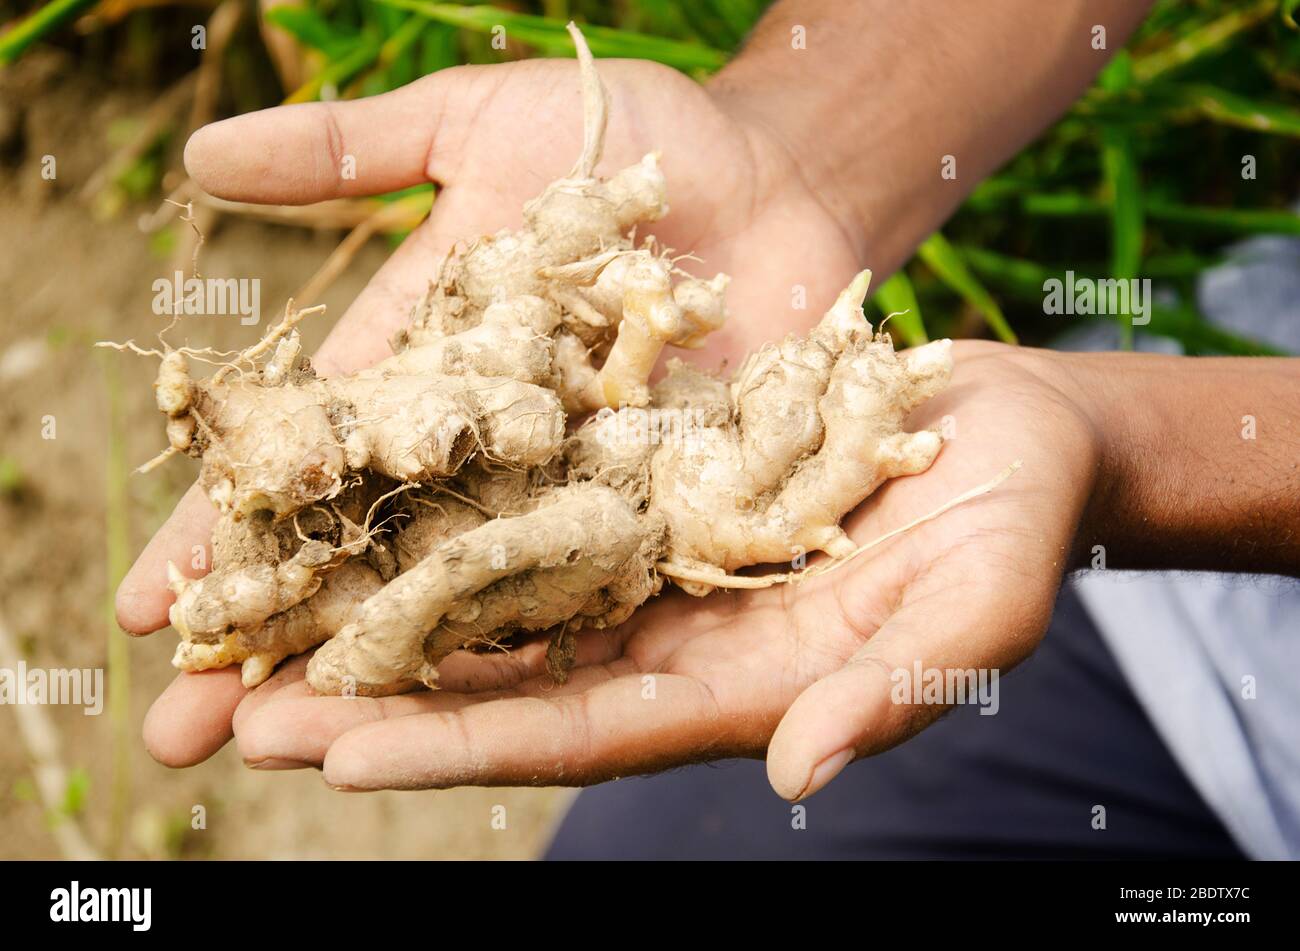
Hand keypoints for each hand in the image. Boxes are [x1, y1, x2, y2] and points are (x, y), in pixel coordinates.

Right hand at [119, 56, 865, 766]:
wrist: (774, 175)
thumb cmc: (624, 136)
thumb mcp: (480, 127)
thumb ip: (354, 152)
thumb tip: (201, 159)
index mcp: (424, 366)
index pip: (311, 461)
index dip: (230, 531)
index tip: (148, 610)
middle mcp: (483, 449)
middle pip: (367, 552)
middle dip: (281, 639)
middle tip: (185, 731)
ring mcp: (569, 490)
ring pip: (463, 595)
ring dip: (382, 674)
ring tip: (295, 754)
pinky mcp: (661, 512)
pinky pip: (590, 592)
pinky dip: (529, 650)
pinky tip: (461, 728)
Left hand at [230, 341, 1102, 797]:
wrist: (1012, 425)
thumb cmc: (1016, 519)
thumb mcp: (981, 606)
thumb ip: (893, 691)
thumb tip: (794, 775)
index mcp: (742, 682)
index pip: (583, 730)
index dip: (465, 744)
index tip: (341, 756)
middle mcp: (678, 628)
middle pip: (511, 673)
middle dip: (382, 695)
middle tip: (241, 706)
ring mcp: (660, 550)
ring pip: (504, 587)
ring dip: (390, 602)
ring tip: (269, 613)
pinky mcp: (657, 472)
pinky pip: (539, 494)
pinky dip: (456, 505)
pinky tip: (373, 495)